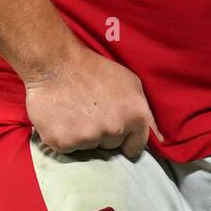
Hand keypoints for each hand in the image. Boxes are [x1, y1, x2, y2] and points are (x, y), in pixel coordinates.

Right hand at [23, 40, 161, 161]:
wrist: (55, 63)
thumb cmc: (94, 69)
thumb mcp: (130, 82)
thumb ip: (142, 110)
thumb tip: (155, 136)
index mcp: (135, 116)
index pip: (136, 147)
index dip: (126, 140)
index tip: (116, 133)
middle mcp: (114, 130)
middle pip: (111, 146)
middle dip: (103, 134)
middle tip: (91, 112)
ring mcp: (88, 138)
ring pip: (88, 147)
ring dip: (83, 135)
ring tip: (74, 113)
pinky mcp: (63, 143)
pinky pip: (67, 148)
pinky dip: (64, 137)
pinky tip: (61, 119)